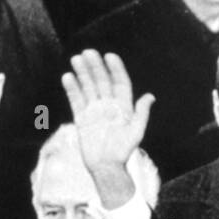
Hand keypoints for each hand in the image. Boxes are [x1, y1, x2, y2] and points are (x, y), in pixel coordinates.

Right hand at [61, 50, 152, 206]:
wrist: (106, 166)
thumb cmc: (123, 150)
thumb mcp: (136, 131)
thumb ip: (141, 113)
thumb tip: (150, 97)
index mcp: (124, 108)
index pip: (120, 84)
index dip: (116, 70)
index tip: (110, 56)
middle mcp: (109, 106)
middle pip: (102, 82)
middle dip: (96, 67)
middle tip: (89, 52)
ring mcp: (94, 111)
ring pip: (88, 87)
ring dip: (83, 73)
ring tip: (76, 59)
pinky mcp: (82, 117)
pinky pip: (76, 100)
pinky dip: (72, 88)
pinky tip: (68, 76)